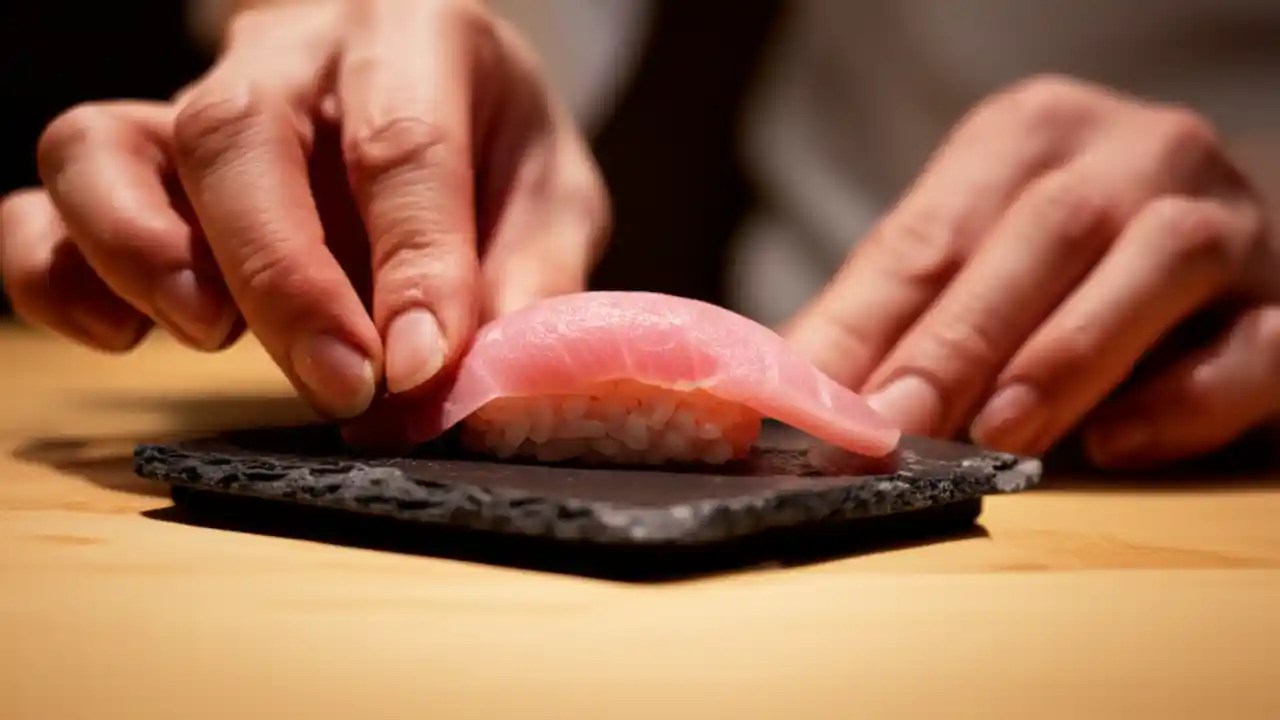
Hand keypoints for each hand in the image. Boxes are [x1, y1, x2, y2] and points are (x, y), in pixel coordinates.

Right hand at [0, 0, 607, 419]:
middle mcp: (292, 55)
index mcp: (416, 39)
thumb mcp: (552, 204)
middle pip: (239, 136)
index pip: (402, 146)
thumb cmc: (498, 151)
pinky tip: (120, 335)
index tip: (421, 369)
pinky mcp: (142, 163)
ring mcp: (198, 103)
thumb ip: (522, 288)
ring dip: (140, 253)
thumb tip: (456, 391)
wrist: (447, 104)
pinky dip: (59, 271)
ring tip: (206, 337)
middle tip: (341, 385)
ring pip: (105, 145)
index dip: (413, 266)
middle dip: (283, 277)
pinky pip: (51, 198)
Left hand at [785, 75, 1279, 467]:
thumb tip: (779, 395)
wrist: (1207, 248)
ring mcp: (1224, 215)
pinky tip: (1119, 441)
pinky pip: (1254, 345)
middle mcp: (1131, 153)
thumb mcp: (963, 267)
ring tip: (997, 433)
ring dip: (1066, 357)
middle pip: (1038, 237)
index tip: (810, 404)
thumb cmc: (1057, 266)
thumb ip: (880, 321)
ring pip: (1152, 265)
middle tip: (889, 428)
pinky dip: (1188, 398)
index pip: (928, 237)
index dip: (864, 326)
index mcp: (1025, 137)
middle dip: (954, 342)